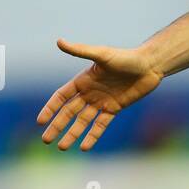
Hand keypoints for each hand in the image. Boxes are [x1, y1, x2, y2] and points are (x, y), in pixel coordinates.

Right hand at [37, 40, 163, 149]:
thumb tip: (59, 41)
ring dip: (72, 134)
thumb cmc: (126, 57)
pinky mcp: (114, 109)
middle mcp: (89, 92)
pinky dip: (92, 136)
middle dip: (57, 126)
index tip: (40, 122)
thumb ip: (80, 51)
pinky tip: (84, 147)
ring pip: (82, 122)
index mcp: (82, 80)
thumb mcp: (102, 54)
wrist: (149, 66)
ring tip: (62, 147)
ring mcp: (101, 102)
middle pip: (69, 112)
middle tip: (46, 140)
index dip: (50, 109)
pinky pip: (100, 125)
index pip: (61, 97)